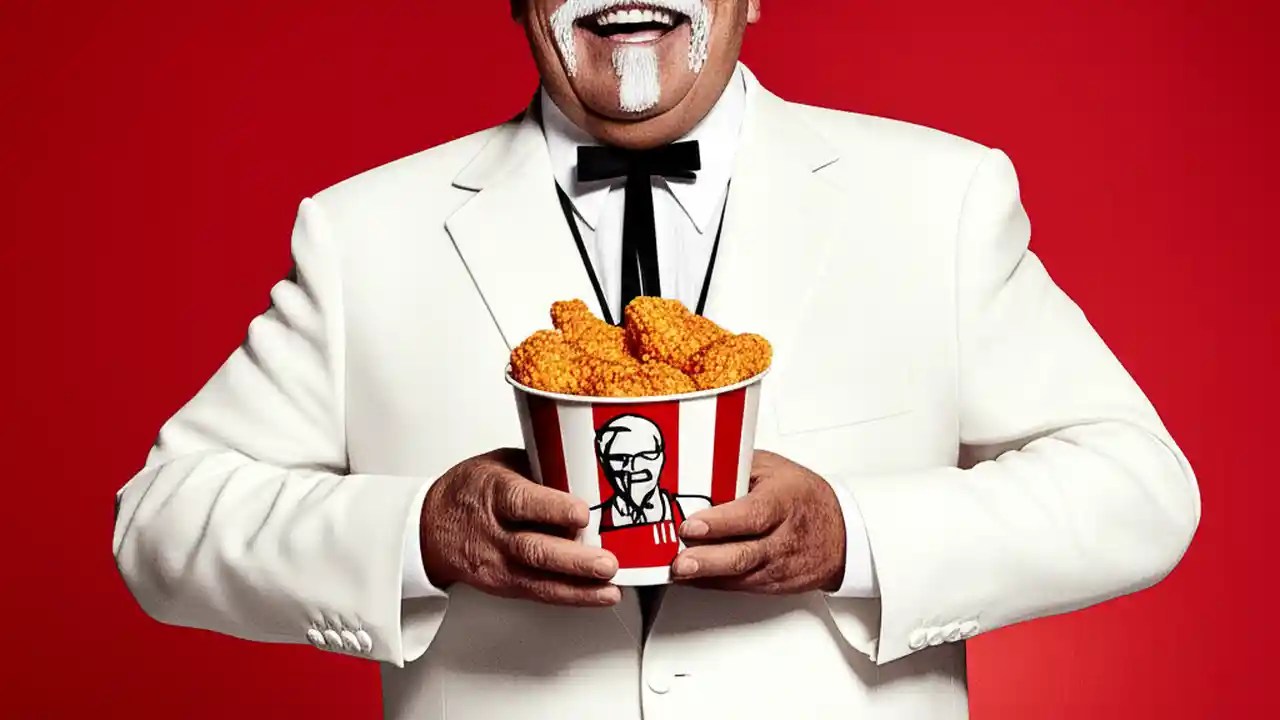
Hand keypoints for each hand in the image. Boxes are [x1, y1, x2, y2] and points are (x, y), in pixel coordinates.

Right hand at [421, 448, 620, 605]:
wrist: (431, 525)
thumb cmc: (472, 490)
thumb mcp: (502, 464)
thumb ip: (542, 470)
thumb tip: (589, 474)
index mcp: (494, 492)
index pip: (522, 502)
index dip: (553, 509)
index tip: (582, 514)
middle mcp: (494, 532)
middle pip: (534, 549)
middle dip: (574, 560)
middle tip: (606, 562)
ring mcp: (497, 564)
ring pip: (538, 580)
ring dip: (579, 587)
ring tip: (609, 587)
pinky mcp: (504, 585)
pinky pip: (540, 594)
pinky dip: (572, 597)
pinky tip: (597, 595)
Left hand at [671, 450, 845, 593]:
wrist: (841, 535)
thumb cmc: (804, 498)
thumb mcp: (774, 469)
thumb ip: (737, 468)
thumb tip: (698, 469)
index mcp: (783, 503)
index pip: (752, 515)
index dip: (720, 523)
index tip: (691, 526)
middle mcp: (782, 539)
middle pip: (743, 555)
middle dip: (707, 560)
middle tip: (679, 561)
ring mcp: (778, 567)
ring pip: (739, 577)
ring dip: (705, 576)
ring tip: (678, 572)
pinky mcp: (772, 585)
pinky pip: (738, 587)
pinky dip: (712, 583)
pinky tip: (692, 578)